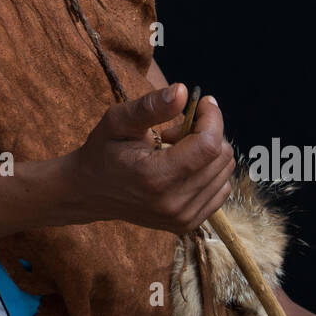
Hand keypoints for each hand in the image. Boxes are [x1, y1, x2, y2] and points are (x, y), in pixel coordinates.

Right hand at [61, 83, 234, 233]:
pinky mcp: (189, 223)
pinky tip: (183, 166)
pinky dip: (208, 170)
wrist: (91, 192)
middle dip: (205, 133)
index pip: (209, 145)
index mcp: (156, 177)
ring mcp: (183, 218)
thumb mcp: (118, 121)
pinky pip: (222, 187)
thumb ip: (150, 106)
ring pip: (225, 171)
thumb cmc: (103, 152)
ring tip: (175, 150)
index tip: (202, 103)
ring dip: (206, 152)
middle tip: (175, 130)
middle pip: (221, 156)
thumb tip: (183, 92)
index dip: (212, 117)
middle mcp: (174, 203)